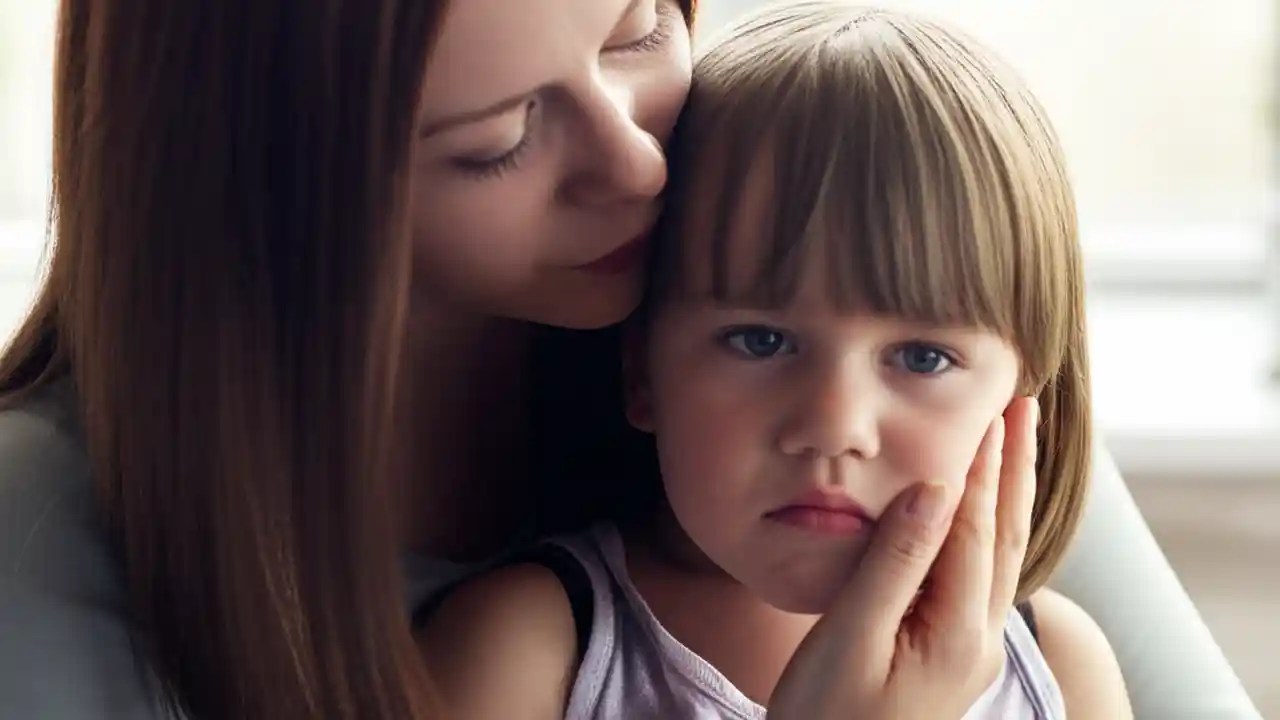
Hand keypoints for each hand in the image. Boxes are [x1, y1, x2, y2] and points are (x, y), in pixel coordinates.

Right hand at [768, 397, 1039, 719]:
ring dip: (1009, 493)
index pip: (976, 530)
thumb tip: (934, 489)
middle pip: (1007, 536)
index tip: (993, 409)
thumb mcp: (850, 637)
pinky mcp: (951, 652)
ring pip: (1001, 555)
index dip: (983, 467)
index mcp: (956, 632)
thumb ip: (894, 562)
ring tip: (1016, 440)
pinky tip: (982, 510)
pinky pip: (981, 574)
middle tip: (1026, 404)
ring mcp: (968, 647)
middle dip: (1016, 467)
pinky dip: (989, 527)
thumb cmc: (826, 714)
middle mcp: (975, 638)